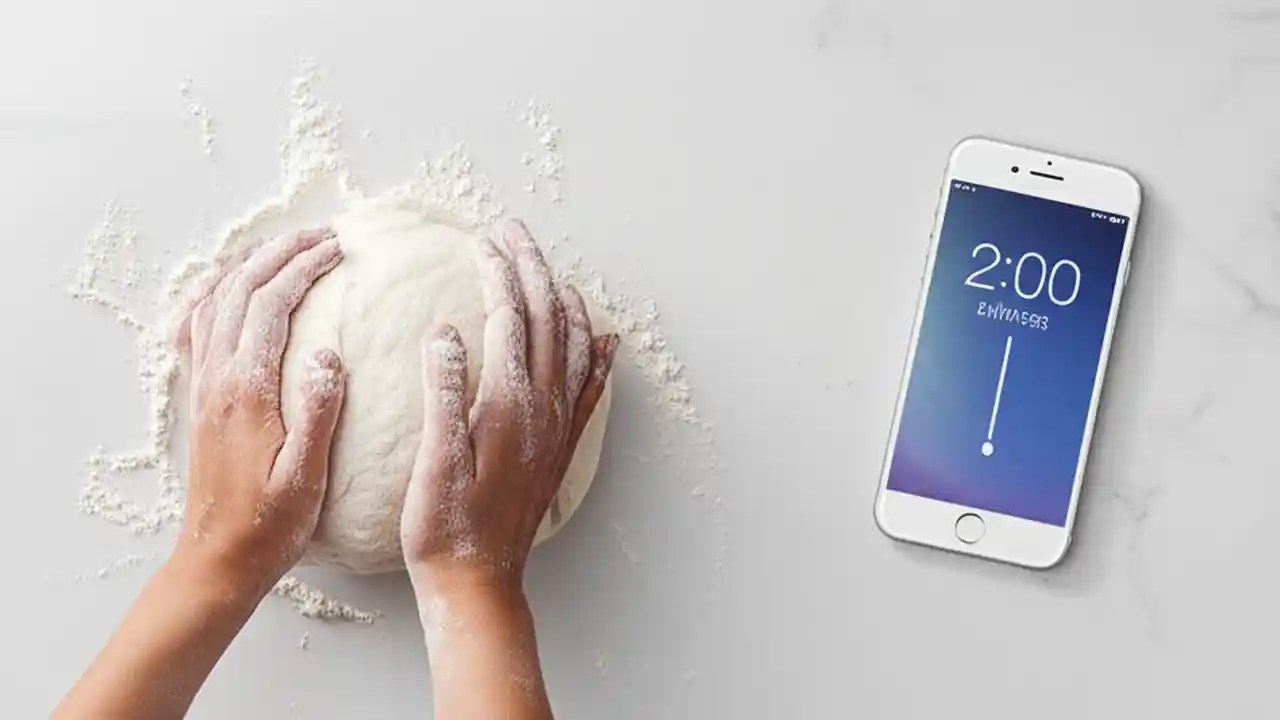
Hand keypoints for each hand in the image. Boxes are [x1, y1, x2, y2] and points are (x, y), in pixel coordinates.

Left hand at [175, 228, 346, 595]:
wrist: (219, 557)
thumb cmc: (270, 524)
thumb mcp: (305, 476)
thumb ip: (318, 413)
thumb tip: (329, 354)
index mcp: (247, 391)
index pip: (272, 306)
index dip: (304, 268)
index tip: (339, 249)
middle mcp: (218, 379)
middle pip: (240, 290)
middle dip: (280, 251)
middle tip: (322, 234)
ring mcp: (204, 386)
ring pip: (216, 301)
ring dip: (250, 265)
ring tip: (285, 246)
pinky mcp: (202, 398)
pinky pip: (198, 328)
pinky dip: (214, 295)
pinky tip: (226, 288)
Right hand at [401, 219, 617, 591]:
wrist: (477, 583)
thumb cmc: (443, 528)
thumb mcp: (432, 463)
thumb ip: (444, 395)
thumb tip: (447, 333)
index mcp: (507, 404)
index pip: (509, 320)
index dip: (497, 275)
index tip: (480, 241)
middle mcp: (541, 408)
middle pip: (546, 320)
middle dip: (531, 268)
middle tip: (512, 230)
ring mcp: (556, 426)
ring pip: (573, 345)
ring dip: (561, 298)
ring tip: (548, 266)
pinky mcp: (559, 446)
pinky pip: (589, 388)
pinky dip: (597, 354)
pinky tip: (604, 337)